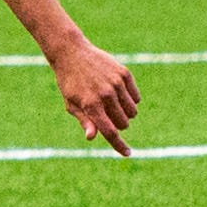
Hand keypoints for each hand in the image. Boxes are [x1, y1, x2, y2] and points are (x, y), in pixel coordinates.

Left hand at [51, 38, 139, 156]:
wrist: (72, 53)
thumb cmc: (69, 83)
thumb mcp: (71, 104)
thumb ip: (84, 121)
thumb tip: (91, 137)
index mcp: (91, 106)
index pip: (110, 132)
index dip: (119, 145)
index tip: (127, 153)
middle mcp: (106, 95)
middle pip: (123, 123)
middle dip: (117, 124)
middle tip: (106, 114)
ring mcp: (116, 83)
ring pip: (132, 112)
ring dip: (125, 113)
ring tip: (112, 104)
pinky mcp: (124, 74)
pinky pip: (136, 98)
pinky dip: (130, 100)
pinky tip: (118, 94)